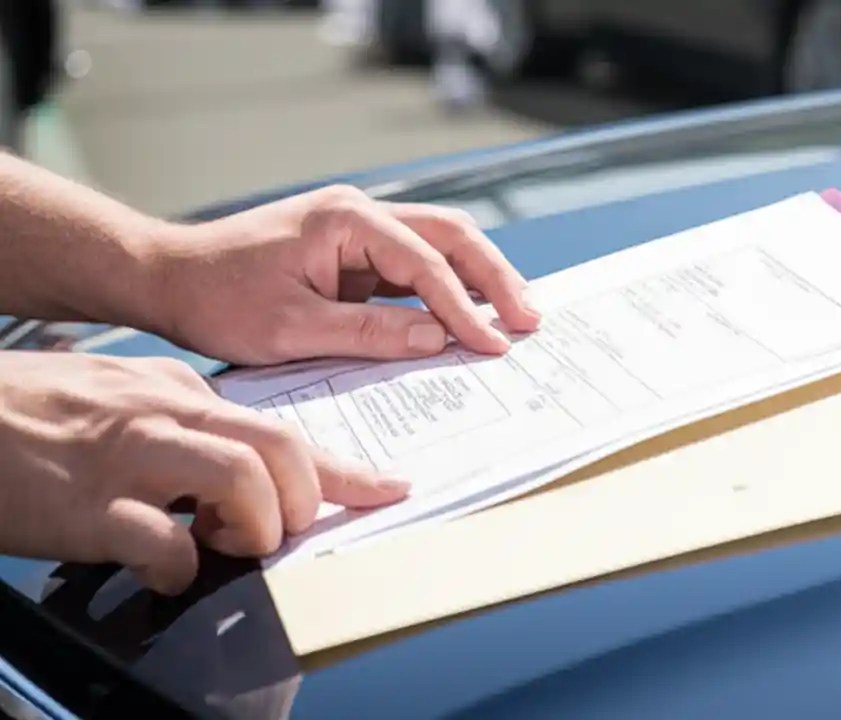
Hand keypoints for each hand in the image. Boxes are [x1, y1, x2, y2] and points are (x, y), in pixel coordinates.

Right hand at [0, 351, 409, 594]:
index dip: (344, 470)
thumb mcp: (122, 395)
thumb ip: (182, 419)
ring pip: (241, 477)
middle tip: (283, 530)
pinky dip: (179, 568)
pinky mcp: (88, 507)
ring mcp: (128, 457)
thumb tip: (238, 459)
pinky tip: (163, 568)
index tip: (387, 491)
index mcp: (179, 394)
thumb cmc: (35, 412)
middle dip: (302, 500)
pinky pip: (162, 544)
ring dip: (254, 525)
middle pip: (278, 446)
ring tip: (227, 544)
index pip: (282, 427)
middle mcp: (165, 415)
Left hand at [148, 184, 541, 365]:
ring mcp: (360, 232)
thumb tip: (439, 337)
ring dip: (480, 280)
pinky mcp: (356, 255)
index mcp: (346, 221)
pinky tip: (472, 318)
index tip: (493, 344)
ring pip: (441, 246)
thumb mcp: (291, 328)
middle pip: (451, 235)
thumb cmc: (218, 299)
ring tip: (515, 317)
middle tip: (528, 321)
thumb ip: (369, 332)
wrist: (170, 279)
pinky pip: (415, 269)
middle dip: (494, 278)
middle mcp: (361, 214)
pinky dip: (448, 291)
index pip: (425, 262)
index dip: (464, 306)